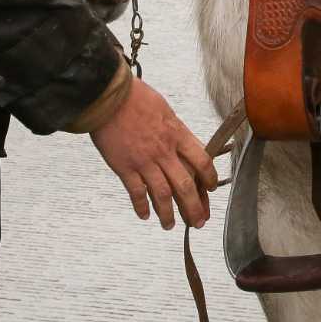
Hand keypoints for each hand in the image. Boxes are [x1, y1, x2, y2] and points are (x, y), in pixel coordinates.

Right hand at [89, 78, 217, 228]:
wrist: (109, 97)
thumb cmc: (136, 98)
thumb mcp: (165, 110)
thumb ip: (175, 130)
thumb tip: (185, 144)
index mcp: (177, 134)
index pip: (202, 161)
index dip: (209, 178)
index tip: (210, 188)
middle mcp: (164, 151)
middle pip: (185, 186)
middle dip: (194, 207)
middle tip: (198, 222)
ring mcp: (144, 161)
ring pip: (162, 194)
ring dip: (168, 213)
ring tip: (170, 225)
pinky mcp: (124, 167)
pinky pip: (136, 192)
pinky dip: (141, 206)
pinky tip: (145, 215)